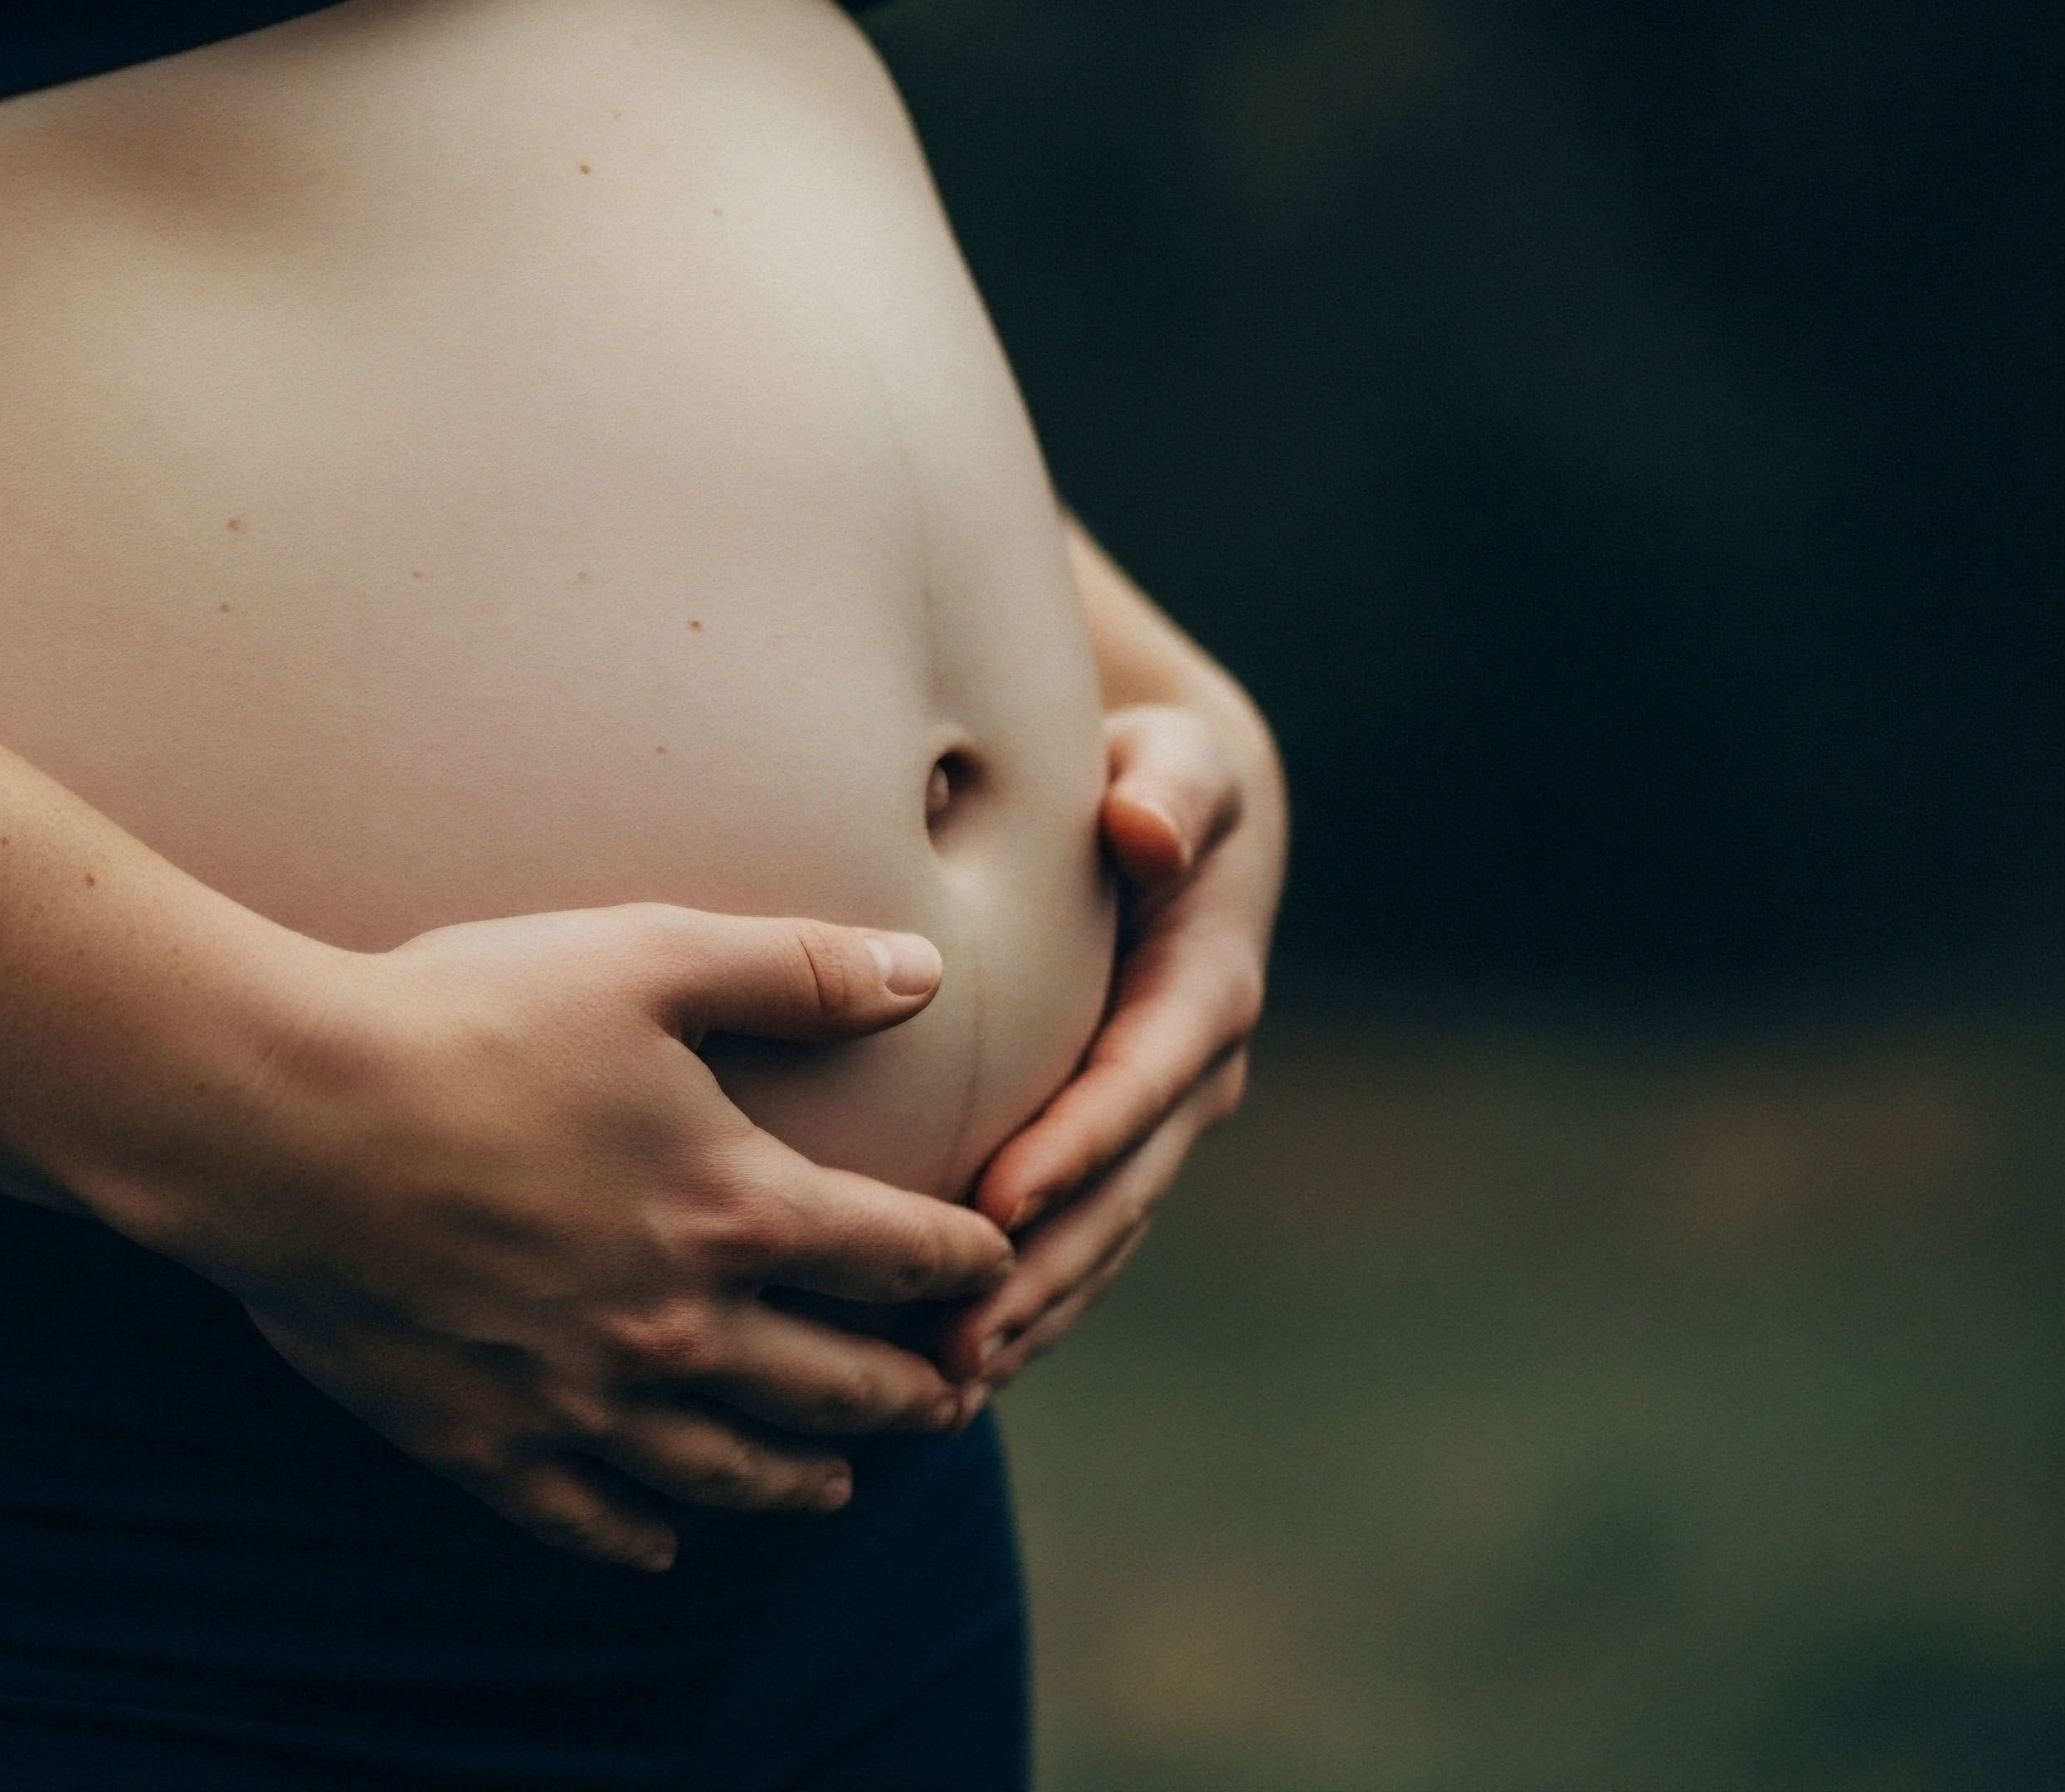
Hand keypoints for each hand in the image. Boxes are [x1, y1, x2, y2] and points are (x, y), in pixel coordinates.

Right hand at [107, 905, 1011, 1572]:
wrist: (282, 1120)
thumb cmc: (459, 1018)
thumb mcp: (641, 958)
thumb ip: (795, 968)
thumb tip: (928, 970)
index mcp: (735, 1209)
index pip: (899, 1257)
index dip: (965, 1263)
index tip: (995, 1266)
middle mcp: (679, 1329)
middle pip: (837, 1386)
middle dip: (911, 1391)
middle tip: (951, 1398)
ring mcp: (583, 1401)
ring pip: (730, 1471)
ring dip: (799, 1478)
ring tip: (837, 1482)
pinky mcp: (485, 1443)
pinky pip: (587, 1520)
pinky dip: (638, 1537)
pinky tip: (659, 1544)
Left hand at [947, 699, 1283, 1393]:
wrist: (1168, 816)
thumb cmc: (1150, 777)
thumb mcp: (1174, 761)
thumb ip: (1170, 788)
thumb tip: (1144, 830)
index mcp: (1199, 994)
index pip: (1135, 1083)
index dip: (1075, 1146)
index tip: (999, 1202)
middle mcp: (1188, 1080)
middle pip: (1116, 1196)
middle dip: (1042, 1273)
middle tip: (956, 1339)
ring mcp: (1155, 1130)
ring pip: (1096, 1244)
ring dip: (1029, 1317)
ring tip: (943, 1382)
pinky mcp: (1112, 1155)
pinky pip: (1074, 1247)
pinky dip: (1024, 1308)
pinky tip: (946, 1369)